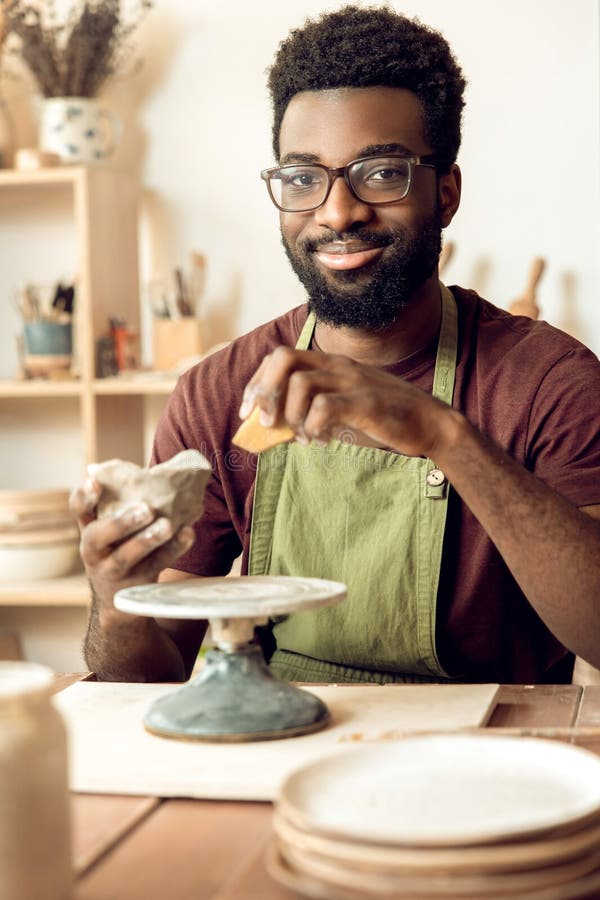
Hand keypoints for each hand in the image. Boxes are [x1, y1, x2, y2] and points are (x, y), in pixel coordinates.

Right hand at [69, 478, 194, 610]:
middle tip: (146, 509)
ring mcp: (113, 570)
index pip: (78, 510)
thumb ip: (114, 500)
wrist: (118, 599)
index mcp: (88, 528)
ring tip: (167, 525)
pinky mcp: (136, 582)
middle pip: (97, 537)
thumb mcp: (108, 526)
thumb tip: (111, 466)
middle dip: (120, 522)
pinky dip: (174, 549)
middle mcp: (93, 551)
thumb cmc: (116, 546)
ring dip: (147, 540)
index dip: (84, 496)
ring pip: (126, 557)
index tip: (94, 481)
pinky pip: (156, 565)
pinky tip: (188, 533)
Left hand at [239, 347, 453, 457]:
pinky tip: (321, 441)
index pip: (279, 357)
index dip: (256, 382)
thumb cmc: (382, 420)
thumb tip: (268, 428)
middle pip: (283, 358)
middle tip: (263, 421)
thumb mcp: (340, 412)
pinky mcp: (367, 402)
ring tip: (301, 437)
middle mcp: (338, 365)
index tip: (247, 412)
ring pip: (301, 382)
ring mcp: (353, 381)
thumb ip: (307, 413)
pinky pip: (325, 407)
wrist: (430, 425)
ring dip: (290, 414)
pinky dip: (313, 427)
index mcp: (329, 363)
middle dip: (264, 390)